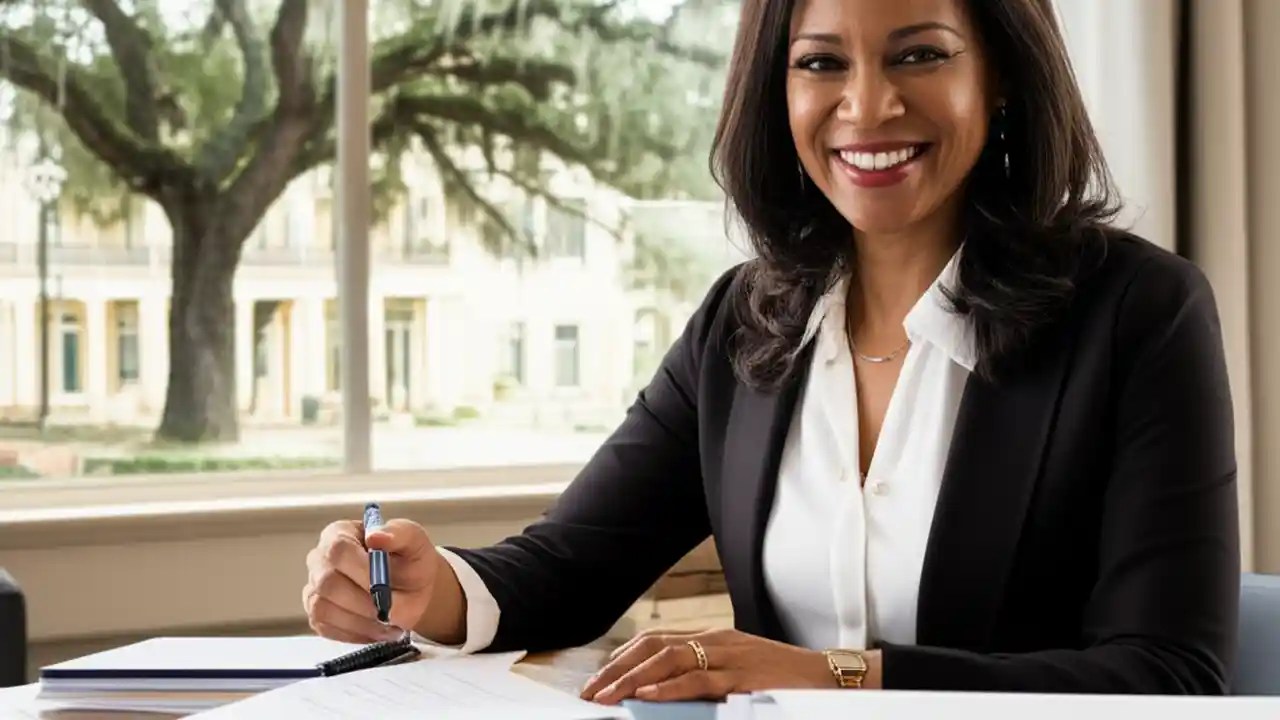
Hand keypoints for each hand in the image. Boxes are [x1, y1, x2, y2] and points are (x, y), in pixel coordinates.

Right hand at [303, 518, 441, 642]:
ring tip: (390, 623)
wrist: (413, 588)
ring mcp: (315, 588)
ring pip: (323, 608)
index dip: (360, 569)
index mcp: (339, 533)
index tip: (384, 585)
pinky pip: (326, 628)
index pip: (338, 549)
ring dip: (360, 621)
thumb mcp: (414, 541)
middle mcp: (320, 560)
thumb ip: (400, 534)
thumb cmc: (410, 559)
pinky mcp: (318, 614)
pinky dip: (355, 634)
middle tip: (390, 611)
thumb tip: (375, 536)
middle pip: (327, 582)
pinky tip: (378, 630)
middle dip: (362, 601)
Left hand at [580, 629, 840, 704]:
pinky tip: (646, 694)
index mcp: (711, 639)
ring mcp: (728, 656)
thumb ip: (702, 678)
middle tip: (590, 692)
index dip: (622, 658)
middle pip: (652, 647)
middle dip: (616, 670)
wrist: (827, 676)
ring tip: (606, 695)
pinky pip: (698, 680)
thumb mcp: (736, 673)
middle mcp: (715, 641)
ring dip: (631, 678)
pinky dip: (669, 686)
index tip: (598, 678)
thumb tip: (661, 692)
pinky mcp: (742, 676)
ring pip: (668, 660)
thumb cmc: (782, 678)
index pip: (655, 641)